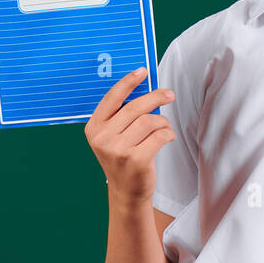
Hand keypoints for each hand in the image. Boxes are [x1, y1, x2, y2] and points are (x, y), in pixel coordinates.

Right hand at [84, 67, 176, 204]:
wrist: (126, 191)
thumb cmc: (122, 157)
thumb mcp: (112, 136)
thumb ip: (121, 116)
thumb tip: (144, 89)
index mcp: (94, 128)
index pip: (112, 98)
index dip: (128, 82)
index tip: (142, 71)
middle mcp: (103, 138)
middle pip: (134, 108)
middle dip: (156, 97)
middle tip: (169, 94)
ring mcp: (118, 150)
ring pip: (149, 121)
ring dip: (163, 121)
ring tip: (166, 127)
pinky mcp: (136, 160)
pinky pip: (159, 135)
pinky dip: (168, 133)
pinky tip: (168, 137)